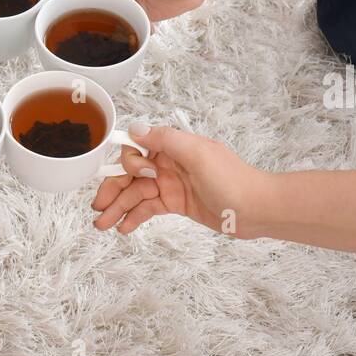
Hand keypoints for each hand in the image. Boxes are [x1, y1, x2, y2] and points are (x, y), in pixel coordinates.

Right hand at [92, 124, 272, 236]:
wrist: (257, 209)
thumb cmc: (233, 180)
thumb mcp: (198, 154)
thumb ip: (165, 139)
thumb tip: (135, 128)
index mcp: (173, 147)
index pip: (136, 149)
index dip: (126, 163)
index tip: (129, 176)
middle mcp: (169, 164)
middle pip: (130, 175)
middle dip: (112, 190)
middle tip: (98, 207)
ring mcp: (171, 184)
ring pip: (136, 195)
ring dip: (118, 208)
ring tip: (102, 225)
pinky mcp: (176, 203)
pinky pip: (148, 208)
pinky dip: (134, 217)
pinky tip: (123, 228)